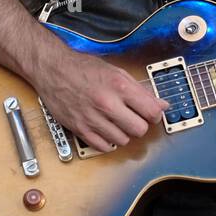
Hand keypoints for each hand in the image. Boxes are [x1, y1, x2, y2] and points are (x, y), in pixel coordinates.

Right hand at [34, 49, 169, 150]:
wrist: (53, 70)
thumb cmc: (83, 68)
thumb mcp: (116, 72)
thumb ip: (140, 90)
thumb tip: (162, 104)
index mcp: (119, 86)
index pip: (151, 112)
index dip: (155, 114)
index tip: (151, 113)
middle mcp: (107, 104)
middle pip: (139, 130)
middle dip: (140, 125)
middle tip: (133, 118)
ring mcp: (93, 118)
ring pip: (123, 140)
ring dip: (123, 133)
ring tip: (116, 122)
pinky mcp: (80, 129)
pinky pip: (103, 146)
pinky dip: (107, 141)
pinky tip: (105, 129)